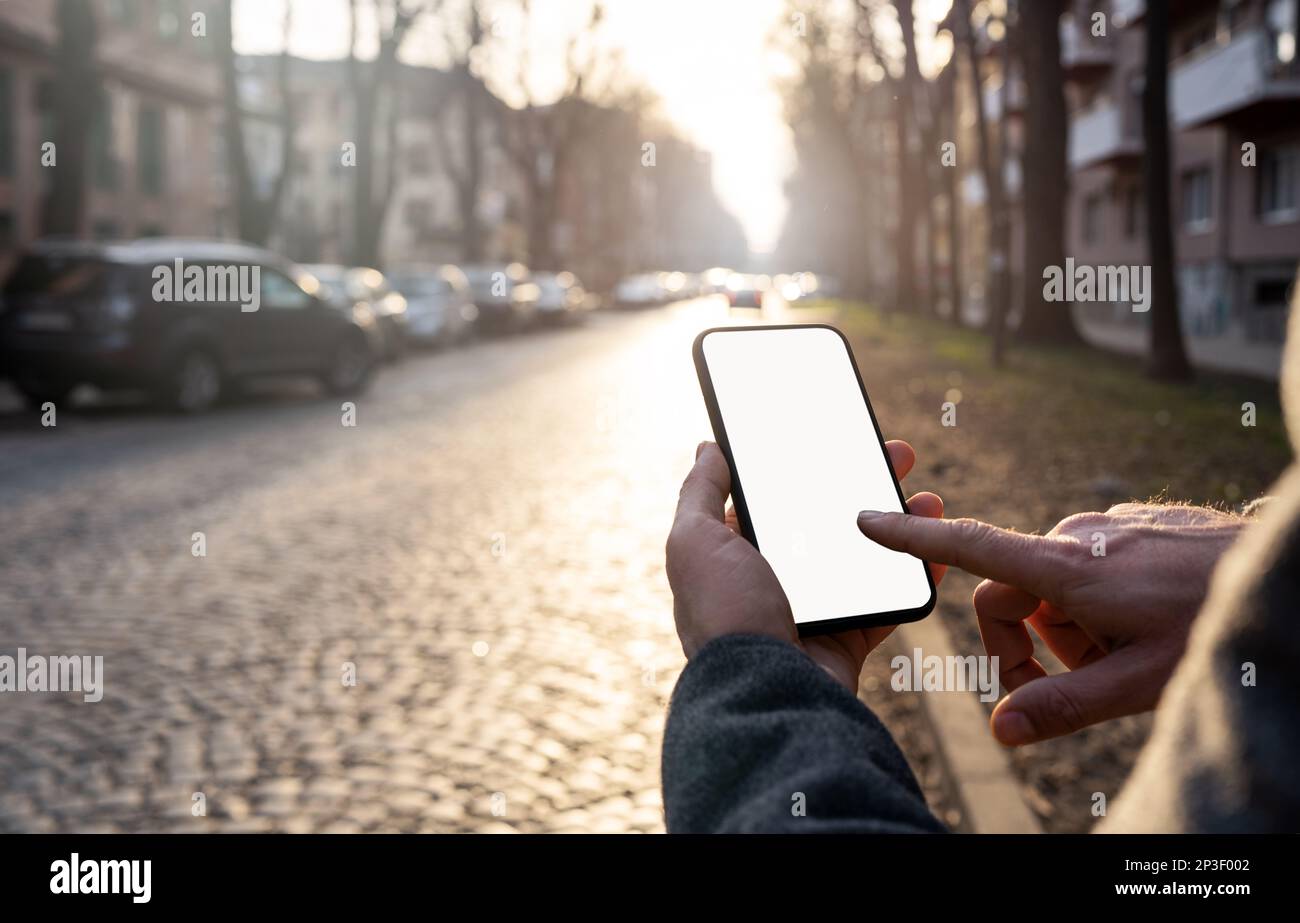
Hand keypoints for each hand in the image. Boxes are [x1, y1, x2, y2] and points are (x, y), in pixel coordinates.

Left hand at [666, 440, 945, 692]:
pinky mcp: (847, 638)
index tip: (841, 437)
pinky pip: (889, 602)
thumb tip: (707, 448)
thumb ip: (700, 494)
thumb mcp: (694, 542)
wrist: (764, 692)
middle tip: (900, 455)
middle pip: (827, 522)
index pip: (775, 501)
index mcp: (734, 556)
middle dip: (865, 486)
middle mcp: (773, 581)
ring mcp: (813, 611)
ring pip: (864, 556)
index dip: (807, 467)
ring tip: (927, 499)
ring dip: (899, 525)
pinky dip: (915, 576)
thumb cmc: (722, 614)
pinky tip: (937, 549)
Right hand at [856, 503, 1247, 744]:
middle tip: (1073, 684)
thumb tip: (1000, 729)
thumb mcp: (1141, 683)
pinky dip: (1095, 605)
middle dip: (1028, 645)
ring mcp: (1102, 530)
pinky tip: (1144, 623)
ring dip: (1069, 630)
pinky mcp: (1125, 528)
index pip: (971, 548)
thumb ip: (1063, 707)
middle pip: (1009, 595)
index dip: (914, 538)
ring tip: (1126, 654)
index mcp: (1065, 570)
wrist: (1281, 567)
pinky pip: (1085, 569)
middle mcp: (1074, 539)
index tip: (867, 521)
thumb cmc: (1214, 623)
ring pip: (1051, 588)